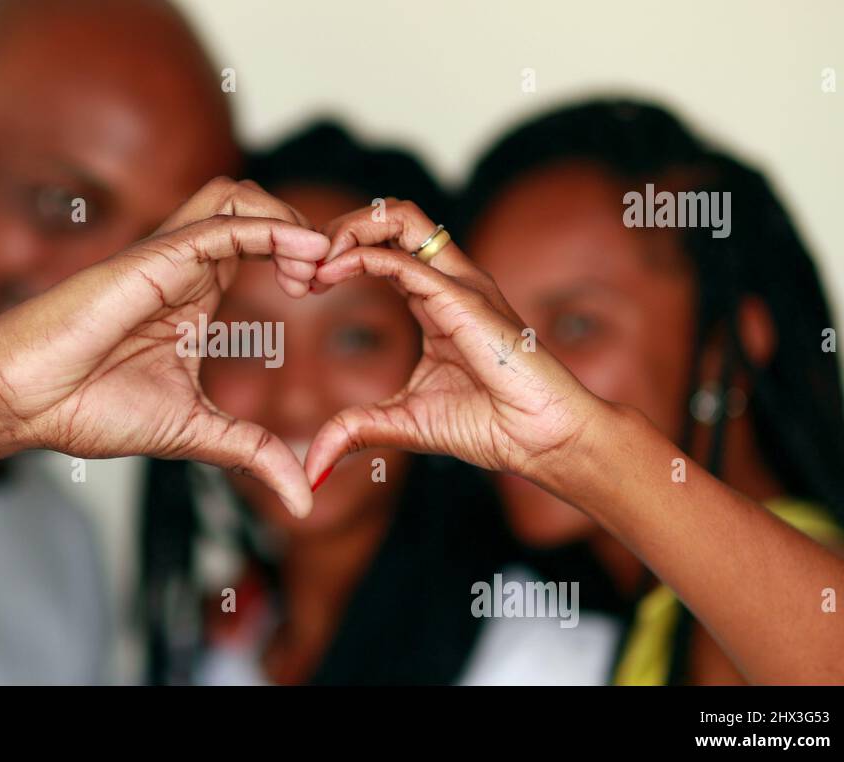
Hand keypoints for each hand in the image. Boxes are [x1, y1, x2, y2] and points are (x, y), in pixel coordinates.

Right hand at [0, 178, 328, 516]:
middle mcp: (184, 268)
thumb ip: (253, 453)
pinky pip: (221, 224)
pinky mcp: (154, 258)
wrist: (26, 402)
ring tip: (314, 265)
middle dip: (303, 228)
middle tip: (327, 275)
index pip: (257, 244)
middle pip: (252, 207)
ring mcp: (168, 258)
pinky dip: (270, 229)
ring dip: (287, 218)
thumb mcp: (196, 432)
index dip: (300, 254)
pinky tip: (303, 253)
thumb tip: (303, 500)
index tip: (328, 290)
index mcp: (194, 297)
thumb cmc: (87, 408)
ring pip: (235, 196)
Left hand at [305, 198, 608, 485]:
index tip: (303, 285)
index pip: (384, 244)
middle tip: (302, 264)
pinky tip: (329, 277)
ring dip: (347, 229)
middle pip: (391, 215)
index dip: (339, 253)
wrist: (541, 440)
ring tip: (315, 264)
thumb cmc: (488, 426)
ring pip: (400, 216)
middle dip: (339, 226)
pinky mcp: (463, 299)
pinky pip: (404, 260)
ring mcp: (459, 284)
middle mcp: (448, 280)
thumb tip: (312, 465)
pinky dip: (359, 257)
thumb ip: (355, 431)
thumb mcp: (401, 423)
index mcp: (435, 298)